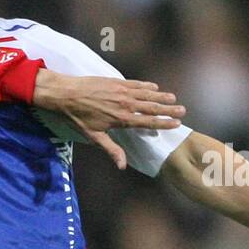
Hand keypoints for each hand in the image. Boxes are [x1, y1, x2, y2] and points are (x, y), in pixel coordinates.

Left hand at [34, 71, 184, 169]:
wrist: (66, 94)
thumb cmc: (77, 117)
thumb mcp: (94, 136)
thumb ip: (111, 149)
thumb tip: (122, 166)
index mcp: (122, 119)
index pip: (148, 122)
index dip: (164, 123)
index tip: (177, 123)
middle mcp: (126, 104)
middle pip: (152, 107)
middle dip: (169, 109)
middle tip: (183, 110)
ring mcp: (122, 91)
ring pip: (147, 94)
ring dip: (161, 96)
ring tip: (174, 98)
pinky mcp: (117, 81)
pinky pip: (136, 84)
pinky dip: (147, 86)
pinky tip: (155, 87)